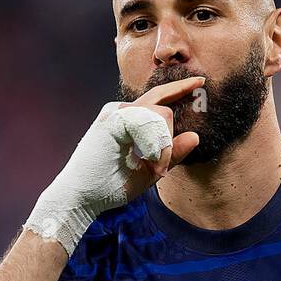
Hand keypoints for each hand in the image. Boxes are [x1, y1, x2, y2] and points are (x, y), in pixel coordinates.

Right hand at [23, 76, 203, 253]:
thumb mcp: (149, 170)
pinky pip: (152, 122)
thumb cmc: (109, 186)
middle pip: (164, 109)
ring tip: (150, 167)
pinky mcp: (113, 120)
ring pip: (162, 115)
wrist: (80, 198)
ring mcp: (114, 113)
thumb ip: (171, 154)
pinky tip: (146, 160)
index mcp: (126, 119)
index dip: (179, 89)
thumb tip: (195, 136)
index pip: (158, 99)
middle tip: (157, 167)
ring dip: (163, 147)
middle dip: (168, 141)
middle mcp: (119, 110)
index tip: (200, 83)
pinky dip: (156, 146)